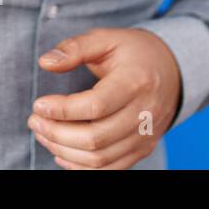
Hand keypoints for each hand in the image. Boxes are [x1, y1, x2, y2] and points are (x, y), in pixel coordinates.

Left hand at [28, 27, 181, 168]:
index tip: (38, 104)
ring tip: (43, 133)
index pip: (96, 106)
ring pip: (100, 158)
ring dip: (64, 150)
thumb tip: (45, 62)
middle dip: (57, 133)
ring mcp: (146, 135)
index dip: (63, 110)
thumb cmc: (134, 52)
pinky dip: (81, 167)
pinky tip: (62, 152)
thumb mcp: (106, 39)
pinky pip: (110, 169)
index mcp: (136, 81)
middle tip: (35, 120)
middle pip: (96, 137)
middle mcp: (145, 113)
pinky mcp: (143, 148)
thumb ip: (75, 48)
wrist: (173, 70)